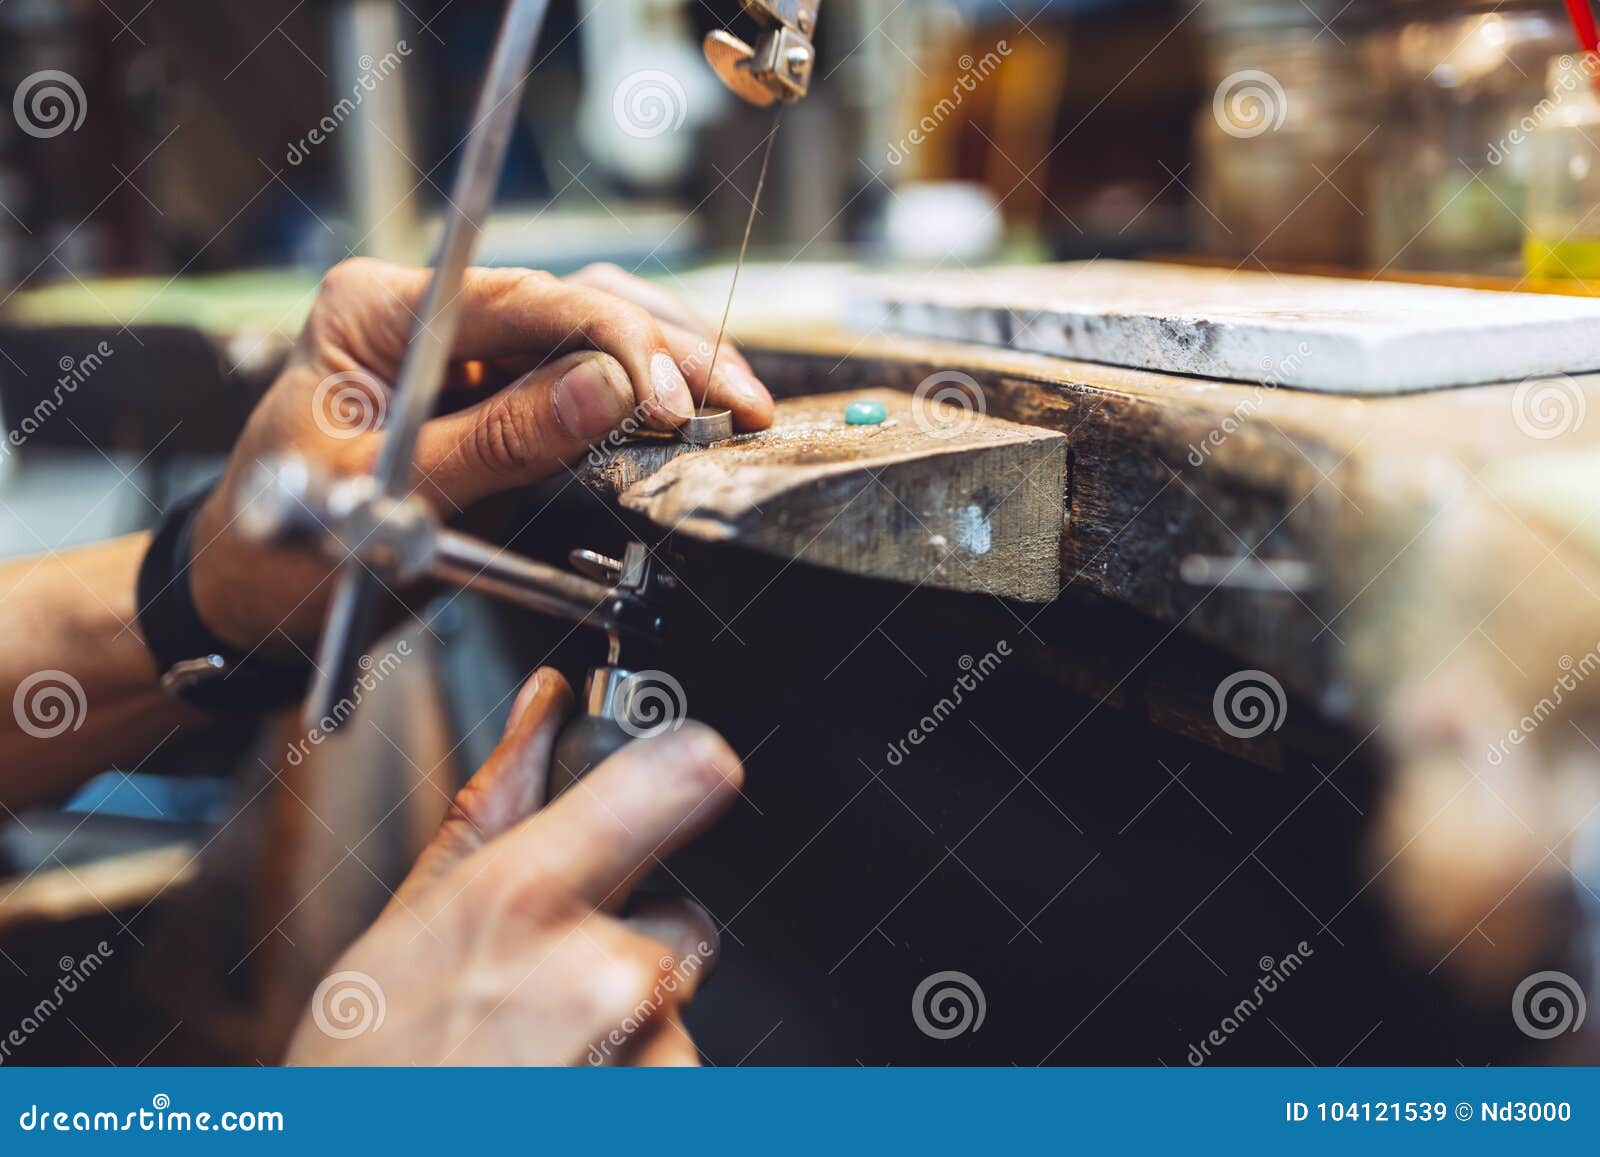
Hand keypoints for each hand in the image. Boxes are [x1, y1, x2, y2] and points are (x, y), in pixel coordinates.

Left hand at [189, 259, 772, 652]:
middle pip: (574, 303)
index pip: (520, 298)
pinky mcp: (501, 400)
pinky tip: (702, 413)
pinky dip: (649, 400)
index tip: (664, 396)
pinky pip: (587, 384)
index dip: (609, 340)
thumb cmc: (285, 555)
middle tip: (735, 402)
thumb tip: (604, 391)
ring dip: (676, 367)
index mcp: (378, 312)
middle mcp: (430, 317)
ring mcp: (470, 356)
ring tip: (740, 406)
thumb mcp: (386, 505)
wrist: (255, 603)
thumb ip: (497, 443)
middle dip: (667, 349)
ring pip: (596, 333)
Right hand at [284, 669, 744, 1065]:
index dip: (685, 766)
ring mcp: (649, 1056)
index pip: (672, 779)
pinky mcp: (670, 1108)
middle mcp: (606, 972)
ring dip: (627, 1027)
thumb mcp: (405, 928)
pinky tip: (560, 1088)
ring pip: (675, 1007)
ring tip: (536, 1058)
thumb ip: (494, 807)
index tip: (691, 765)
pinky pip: (676, 1072)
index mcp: (528, 899)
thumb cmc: (366, 1080)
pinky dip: (632, 1081)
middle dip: (631, 946)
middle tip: (544, 992)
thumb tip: (543, 707)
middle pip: (682, 920)